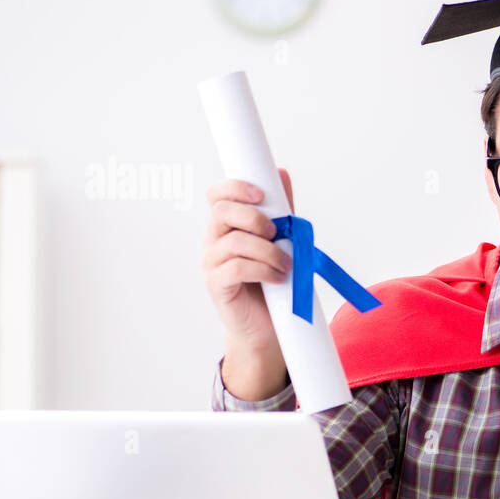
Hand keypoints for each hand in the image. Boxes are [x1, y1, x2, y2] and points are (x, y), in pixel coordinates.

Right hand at [202, 168, 295, 348]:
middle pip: (222, 212)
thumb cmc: (274, 280)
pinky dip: (263, 270)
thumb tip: (282, 174)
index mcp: (227, 225)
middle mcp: (214, 240)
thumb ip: (280, 211)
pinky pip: (236, 268)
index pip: (218, 195)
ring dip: (268, 251)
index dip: (235, 188)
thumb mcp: (282, 240)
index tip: (261, 195)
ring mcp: (212, 263)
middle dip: (255, 218)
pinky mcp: (217, 285)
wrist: (269, 324)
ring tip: (287, 265)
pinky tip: (278, 278)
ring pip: (235, 242)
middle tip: (278, 234)